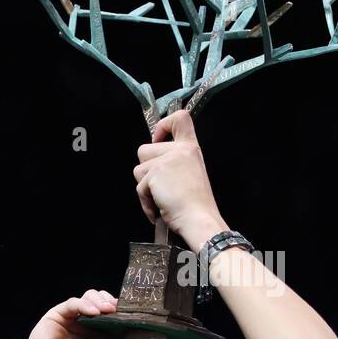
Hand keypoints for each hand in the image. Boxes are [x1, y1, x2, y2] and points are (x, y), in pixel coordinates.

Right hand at [19, 290, 157, 338]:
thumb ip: (135, 337)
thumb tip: (161, 332)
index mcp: (99, 332)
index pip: (113, 311)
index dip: (122, 307)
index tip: (133, 306)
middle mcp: (86, 324)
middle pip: (101, 300)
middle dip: (111, 301)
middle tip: (117, 308)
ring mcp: (71, 318)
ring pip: (88, 297)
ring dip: (99, 301)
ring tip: (107, 310)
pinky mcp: (57, 315)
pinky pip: (73, 302)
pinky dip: (84, 304)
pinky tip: (93, 312)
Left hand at [134, 110, 227, 249]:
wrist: (199, 220)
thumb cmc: (197, 205)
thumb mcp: (192, 173)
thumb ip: (177, 161)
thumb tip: (155, 162)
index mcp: (191, 148)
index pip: (179, 118)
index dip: (163, 125)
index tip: (158, 139)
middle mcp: (179, 150)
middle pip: (144, 149)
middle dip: (147, 170)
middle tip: (163, 187)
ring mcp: (166, 161)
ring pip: (138, 169)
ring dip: (145, 187)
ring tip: (162, 198)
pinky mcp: (154, 174)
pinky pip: (139, 187)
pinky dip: (145, 201)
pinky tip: (160, 208)